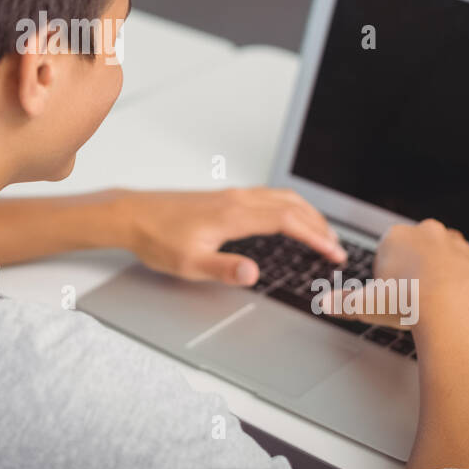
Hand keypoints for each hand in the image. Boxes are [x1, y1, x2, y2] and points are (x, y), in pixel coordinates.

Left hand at [125, 187, 343, 286]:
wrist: (131, 215)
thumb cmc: (157, 239)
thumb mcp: (188, 264)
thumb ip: (224, 269)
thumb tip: (253, 273)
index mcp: (234, 215)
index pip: (288, 221)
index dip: (316, 237)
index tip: (334, 253)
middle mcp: (237, 199)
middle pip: (291, 205)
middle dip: (319, 225)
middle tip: (337, 248)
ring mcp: (231, 195)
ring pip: (281, 197)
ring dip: (306, 213)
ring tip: (322, 234)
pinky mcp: (224, 197)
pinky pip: (268, 196)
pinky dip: (289, 207)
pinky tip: (288, 219)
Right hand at [318, 218, 468, 334]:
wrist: (450, 314)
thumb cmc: (405, 305)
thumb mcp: (366, 304)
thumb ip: (344, 302)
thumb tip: (323, 304)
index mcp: (396, 236)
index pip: (388, 252)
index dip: (388, 275)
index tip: (390, 293)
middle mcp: (428, 232)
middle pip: (418, 248)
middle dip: (416, 267)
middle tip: (412, 296)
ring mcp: (457, 245)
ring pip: (448, 253)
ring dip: (444, 269)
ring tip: (437, 298)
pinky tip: (463, 293)